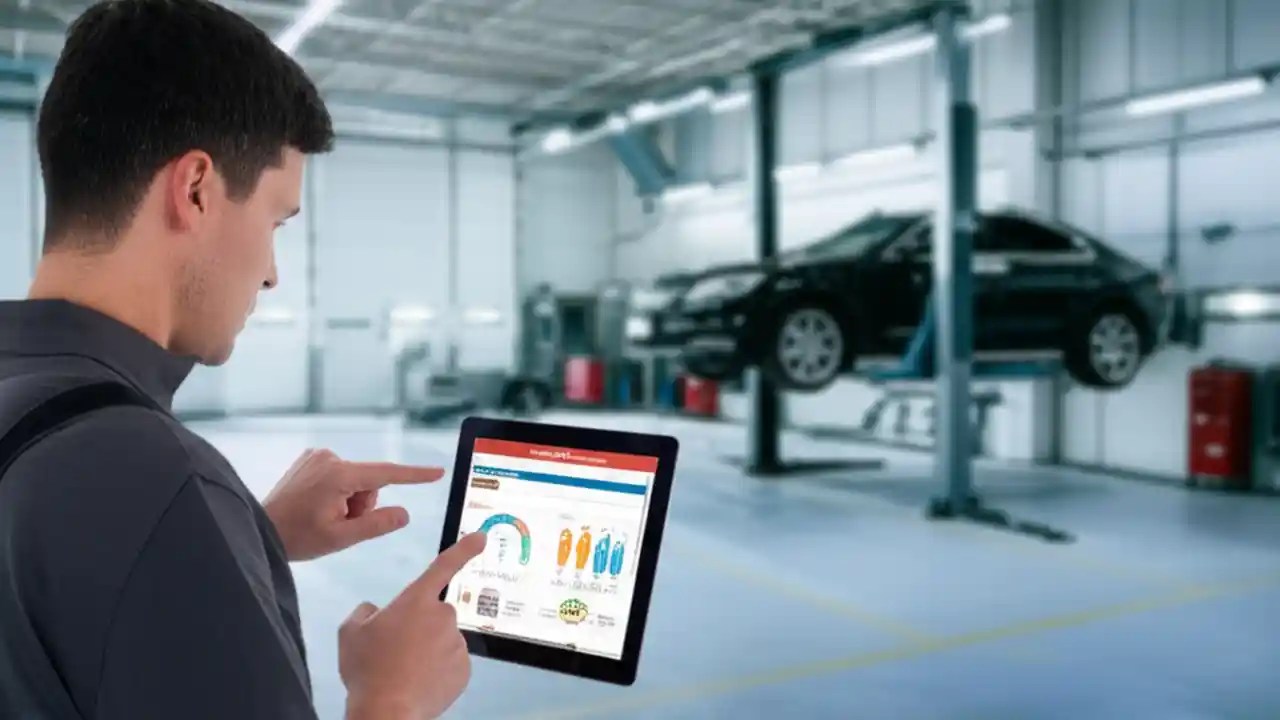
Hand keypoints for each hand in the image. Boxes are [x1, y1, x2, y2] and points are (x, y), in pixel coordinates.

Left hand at [264, 448, 444, 561]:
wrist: (260, 529)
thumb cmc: (297, 538)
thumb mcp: (341, 538)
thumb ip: (376, 524)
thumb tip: (403, 513)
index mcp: (339, 475)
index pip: (387, 474)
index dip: (415, 475)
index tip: (438, 472)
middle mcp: (330, 457)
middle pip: (370, 482)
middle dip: (362, 505)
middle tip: (337, 524)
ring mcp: (318, 456)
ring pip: (356, 480)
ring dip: (349, 500)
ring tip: (323, 516)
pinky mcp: (312, 458)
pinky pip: (340, 475)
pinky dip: (337, 492)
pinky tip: (316, 505)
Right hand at [341, 532, 486, 719]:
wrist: (387, 711)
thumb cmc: (367, 669)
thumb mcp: (351, 633)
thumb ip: (364, 613)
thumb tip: (374, 611)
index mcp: (417, 601)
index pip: (444, 566)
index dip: (464, 549)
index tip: (482, 536)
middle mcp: (443, 617)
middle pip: (433, 616)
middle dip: (420, 627)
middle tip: (396, 651)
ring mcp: (457, 644)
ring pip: (442, 641)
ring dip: (428, 651)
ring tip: (404, 671)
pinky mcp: (464, 670)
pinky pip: (450, 664)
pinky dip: (437, 671)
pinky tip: (418, 683)